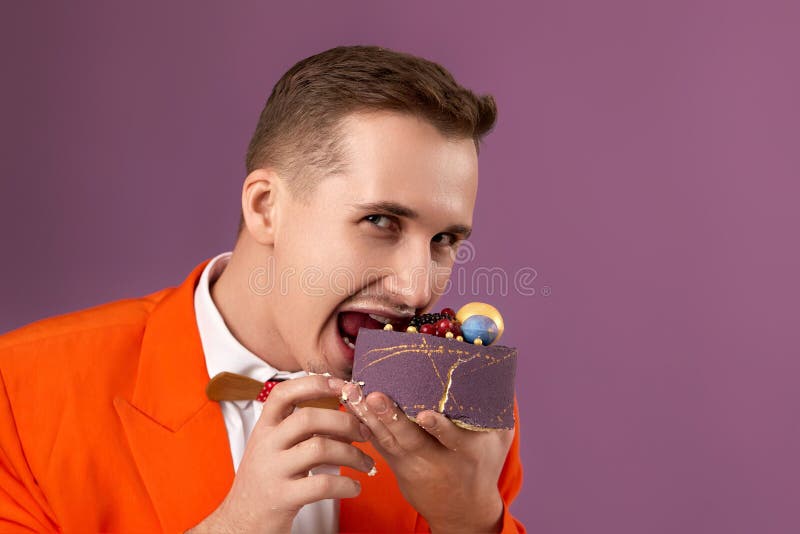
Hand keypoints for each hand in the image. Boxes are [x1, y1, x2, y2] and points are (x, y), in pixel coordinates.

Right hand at [189, 375, 374, 533]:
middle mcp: (266, 445)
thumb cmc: (266, 481)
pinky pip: (322, 484)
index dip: (314, 384)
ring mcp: (273, 471)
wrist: (241, 522)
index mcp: (265, 428)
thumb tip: (346, 415)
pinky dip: (346, 485)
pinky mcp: (282, 498)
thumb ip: (301, 430)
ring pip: (320, 448)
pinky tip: (355, 488)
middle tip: (365, 433)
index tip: (343, 386)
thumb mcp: (274, 448)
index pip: (283, 393)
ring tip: (367, 464)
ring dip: (353, 455)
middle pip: (309, 418)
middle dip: (345, 422)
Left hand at [342, 383, 513, 533]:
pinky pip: (378, 445)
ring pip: (389, 441)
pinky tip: (350, 406)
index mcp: (466, 453)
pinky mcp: (397, 467)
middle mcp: (437, 460)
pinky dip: (364, 426)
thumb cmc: (483, 466)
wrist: (464, 510)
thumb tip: (497, 368)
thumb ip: (498, 408)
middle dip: (392, 418)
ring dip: (369, 417)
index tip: (426, 414)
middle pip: (411, 439)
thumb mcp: (499, 439)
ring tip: (353, 394)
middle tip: (375, 396)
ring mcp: (414, 465)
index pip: (452, 440)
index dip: (439, 428)